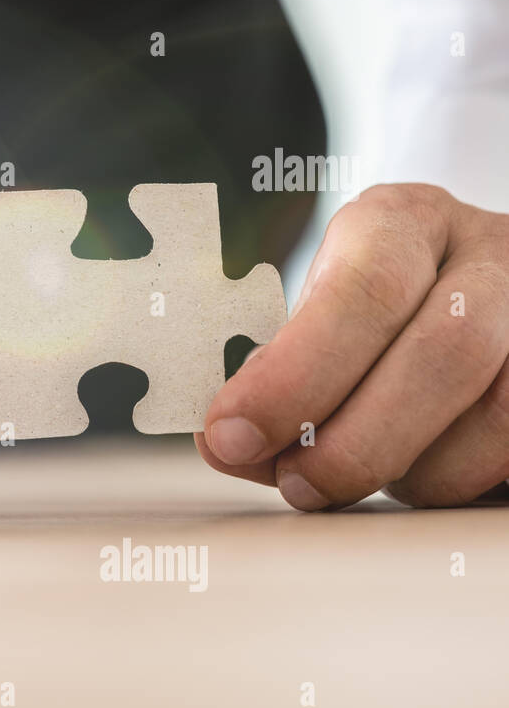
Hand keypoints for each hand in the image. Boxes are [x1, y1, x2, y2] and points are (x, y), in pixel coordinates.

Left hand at [197, 183, 508, 509]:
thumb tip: (227, 443)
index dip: (293, 374)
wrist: (483, 287)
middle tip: (299, 485)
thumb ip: (278, 374)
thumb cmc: (380, 313)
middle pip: (445, 351)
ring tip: (370, 476)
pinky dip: (468, 483)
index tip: (232, 434)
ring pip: (503, 414)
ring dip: (420, 471)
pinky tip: (427, 478)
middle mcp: (493, 254)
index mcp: (404, 222)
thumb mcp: (324, 313)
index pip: (358, 291)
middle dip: (358, 439)